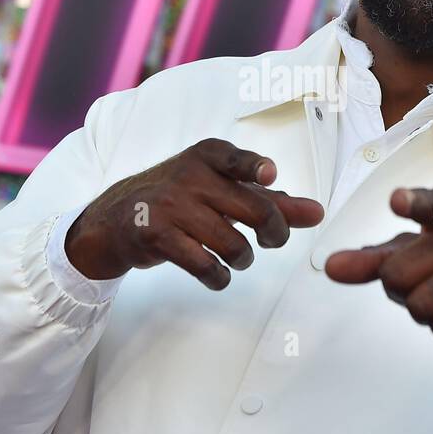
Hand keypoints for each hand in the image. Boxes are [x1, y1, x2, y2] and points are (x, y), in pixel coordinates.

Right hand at [65, 138, 323, 290]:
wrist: (117, 217)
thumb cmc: (180, 198)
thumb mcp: (221, 189)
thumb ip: (270, 200)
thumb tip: (315, 213)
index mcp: (208, 156)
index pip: (236, 159)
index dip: (254, 168)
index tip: (269, 175)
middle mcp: (190, 175)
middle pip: (253, 210)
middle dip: (274, 234)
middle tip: (272, 242)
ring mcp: (171, 206)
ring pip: (233, 243)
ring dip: (243, 260)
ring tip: (237, 258)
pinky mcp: (157, 236)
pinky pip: (204, 265)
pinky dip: (219, 277)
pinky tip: (218, 274)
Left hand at [323, 187, 432, 356]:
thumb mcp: (419, 253)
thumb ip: (373, 260)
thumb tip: (330, 267)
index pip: (429, 203)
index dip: (412, 203)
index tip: (398, 202)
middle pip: (397, 275)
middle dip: (401, 291)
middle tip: (429, 282)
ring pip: (420, 304)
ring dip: (423, 312)